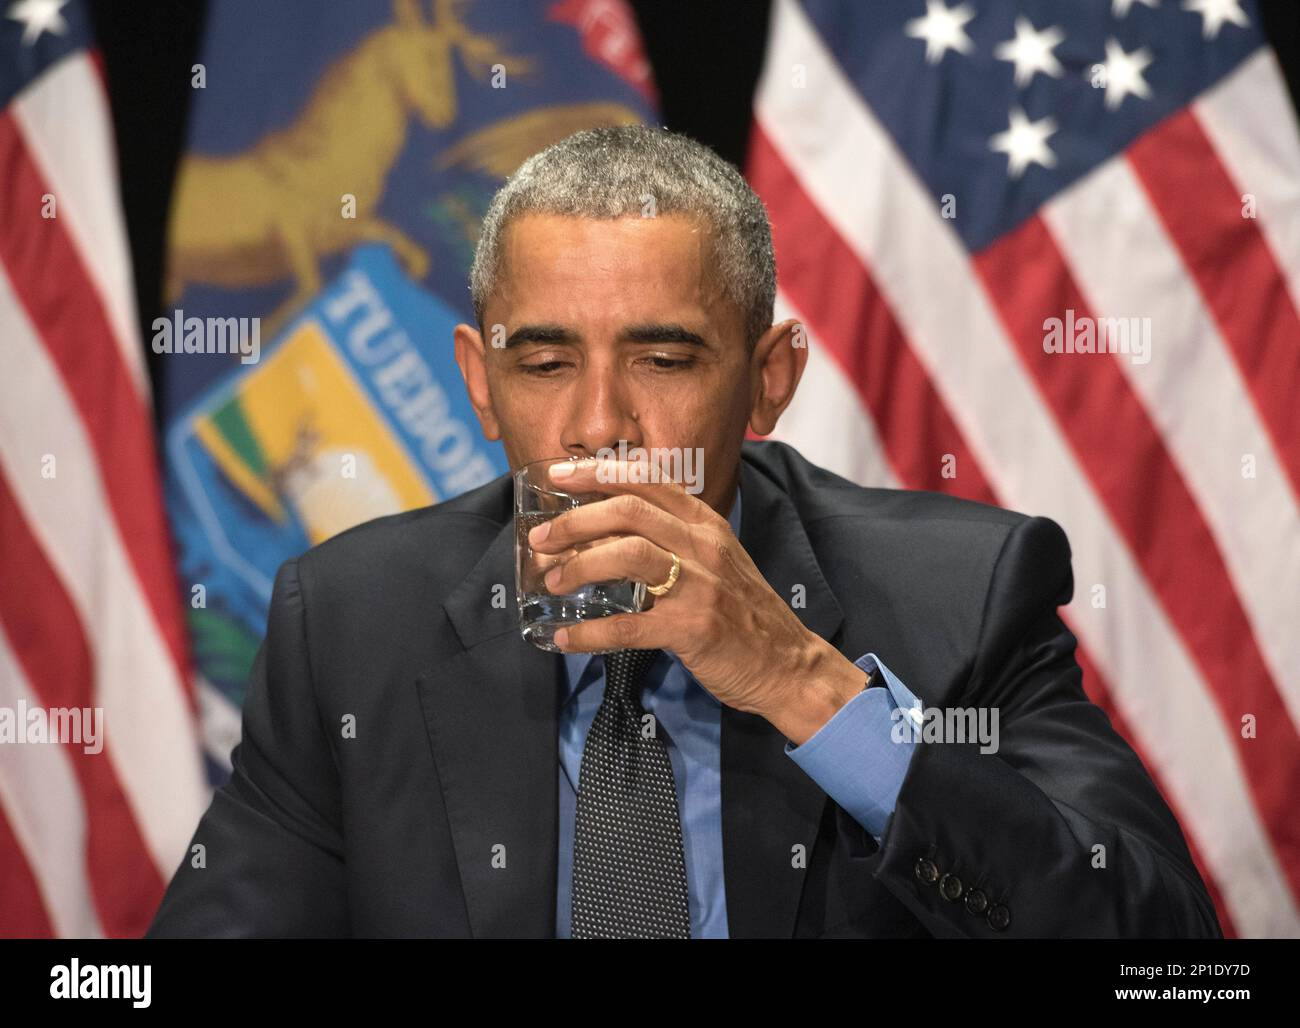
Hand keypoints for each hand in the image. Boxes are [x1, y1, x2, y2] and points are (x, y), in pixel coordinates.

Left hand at [527, 457, 864, 742]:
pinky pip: (628, 626)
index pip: (646, 479)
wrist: (787, 662)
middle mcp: (702, 545)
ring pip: (627, 556)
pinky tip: (565, 638)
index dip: (595, 472)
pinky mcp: (692, 629)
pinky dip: (589, 632)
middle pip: (628, 511)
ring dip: (579, 565)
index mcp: (704, 523)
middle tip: (540, 537)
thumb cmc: (743, 610)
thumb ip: (673, 535)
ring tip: (552, 579)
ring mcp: (699, 586)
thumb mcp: (716, 557)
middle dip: (574, 520)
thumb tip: (607, 527)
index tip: (556, 474)